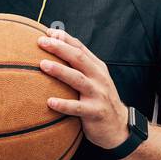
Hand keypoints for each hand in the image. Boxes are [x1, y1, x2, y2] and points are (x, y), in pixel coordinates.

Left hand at [37, 28, 129, 149]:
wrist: (119, 127)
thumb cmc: (99, 100)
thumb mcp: (94, 80)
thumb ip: (78, 66)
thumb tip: (56, 47)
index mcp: (97, 68)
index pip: (80, 48)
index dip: (64, 39)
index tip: (47, 32)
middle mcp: (99, 78)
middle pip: (79, 59)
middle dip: (60, 48)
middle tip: (42, 42)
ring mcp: (98, 94)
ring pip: (78, 79)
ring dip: (60, 71)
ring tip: (43, 65)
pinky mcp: (96, 112)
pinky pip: (77, 108)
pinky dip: (64, 104)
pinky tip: (49, 102)